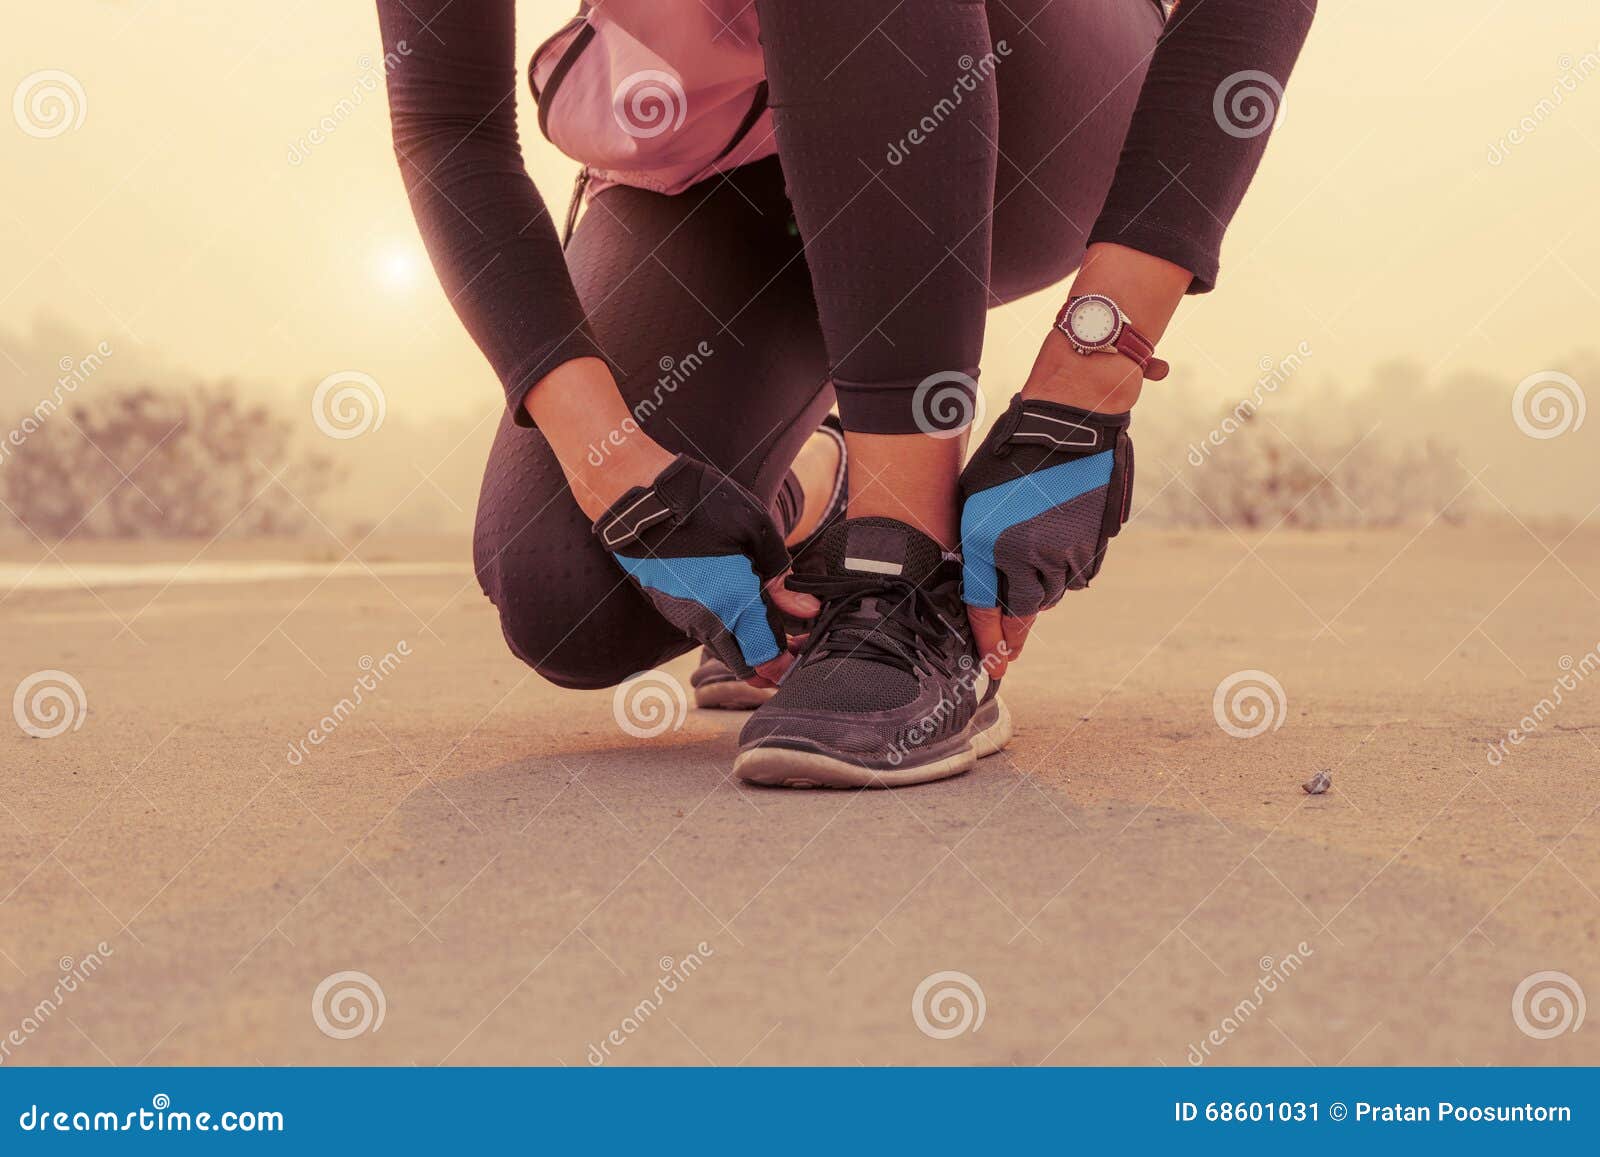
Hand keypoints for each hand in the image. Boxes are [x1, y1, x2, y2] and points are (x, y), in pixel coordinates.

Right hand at [593, 455, 817, 684]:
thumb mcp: (756, 529)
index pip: (766, 656)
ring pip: (725, 649)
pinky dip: (726, 630)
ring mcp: (686, 619)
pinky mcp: (671, 610)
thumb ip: (781, 577)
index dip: (786, 660)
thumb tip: (807, 609)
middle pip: (744, 666)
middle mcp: (709, 620)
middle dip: (767, 664)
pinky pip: (706, 632)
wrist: (643, 499)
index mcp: (735, 602)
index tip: (801, 649)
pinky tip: (737, 604)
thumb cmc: (703, 505)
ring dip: (747, 645)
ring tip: (766, 618)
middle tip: (787, 644)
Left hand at [958, 392, 1133, 679]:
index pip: (982, 607)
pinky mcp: (1090, 545)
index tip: (989, 661)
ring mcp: (1062, 553)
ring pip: (1050, 594)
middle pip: (1022, 611)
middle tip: (1008, 655)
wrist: (1068, 424)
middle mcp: (1024, 555)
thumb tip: (982, 578)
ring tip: (1028, 589)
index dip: (985, 638)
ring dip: (1038, 596)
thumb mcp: (976, 496)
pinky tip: (1054, 560)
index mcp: (986, 542)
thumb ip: (977, 542)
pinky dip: (1063, 575)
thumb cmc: (1011, 453)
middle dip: (1014, 635)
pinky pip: (1075, 576)